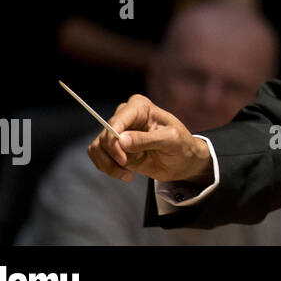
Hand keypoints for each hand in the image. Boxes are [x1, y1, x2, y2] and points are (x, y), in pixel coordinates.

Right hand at [87, 94, 211, 183]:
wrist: (183, 160)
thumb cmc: (181, 145)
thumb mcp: (170, 140)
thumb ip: (146, 139)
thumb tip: (120, 141)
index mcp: (139, 106)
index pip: (116, 121)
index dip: (114, 141)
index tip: (122, 158)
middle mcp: (125, 116)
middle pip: (104, 135)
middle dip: (113, 155)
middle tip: (129, 165)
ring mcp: (118, 132)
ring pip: (97, 147)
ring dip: (108, 164)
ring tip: (127, 173)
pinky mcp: (115, 147)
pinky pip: (98, 156)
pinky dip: (108, 168)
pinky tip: (126, 173)